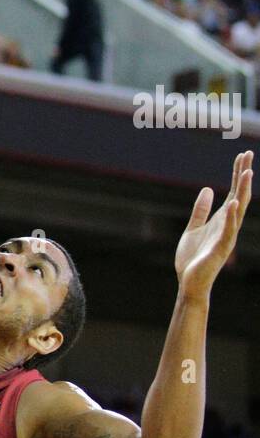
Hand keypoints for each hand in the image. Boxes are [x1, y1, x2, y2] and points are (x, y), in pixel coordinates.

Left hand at [175, 151, 251, 300]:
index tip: (242, 155)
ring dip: (242, 191)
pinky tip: (232, 204)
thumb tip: (207, 189)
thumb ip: (200, 210)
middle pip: (239, 196)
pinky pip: (227, 232)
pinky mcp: (219, 249)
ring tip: (247, 172)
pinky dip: (230, 218)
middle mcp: (228, 225)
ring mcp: (226, 237)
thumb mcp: (193, 228)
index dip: (237, 174)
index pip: (233, 192)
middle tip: (248, 154)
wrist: (189, 282)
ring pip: (237, 211)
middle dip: (243, 175)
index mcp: (221, 220)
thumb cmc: (193, 257)